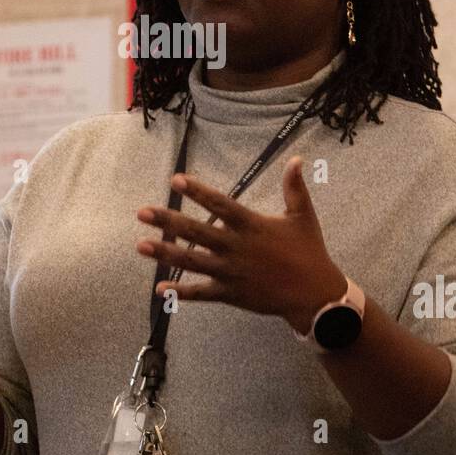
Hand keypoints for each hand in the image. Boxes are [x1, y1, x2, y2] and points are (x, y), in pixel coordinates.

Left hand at [135, 154, 346, 333]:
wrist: (315, 295)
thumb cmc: (309, 252)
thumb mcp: (303, 216)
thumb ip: (295, 187)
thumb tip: (297, 159)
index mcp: (252, 226)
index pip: (220, 205)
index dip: (198, 192)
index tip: (176, 180)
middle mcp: (237, 248)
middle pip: (197, 232)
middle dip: (169, 221)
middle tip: (142, 212)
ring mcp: (231, 272)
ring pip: (192, 262)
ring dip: (165, 254)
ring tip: (140, 245)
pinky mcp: (231, 294)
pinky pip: (202, 293)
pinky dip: (181, 292)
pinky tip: (159, 288)